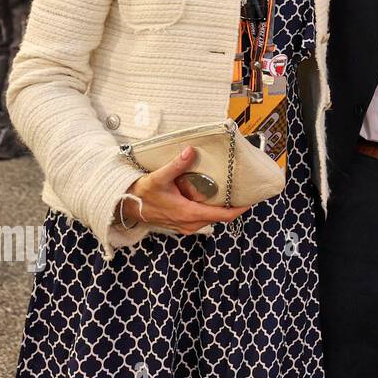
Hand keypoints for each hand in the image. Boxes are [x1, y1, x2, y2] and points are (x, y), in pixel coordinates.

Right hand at [120, 146, 250, 234]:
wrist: (126, 206)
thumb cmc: (142, 194)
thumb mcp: (159, 178)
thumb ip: (176, 165)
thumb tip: (190, 151)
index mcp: (189, 213)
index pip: (223, 215)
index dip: (239, 209)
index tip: (251, 200)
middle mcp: (190, 224)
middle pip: (220, 217)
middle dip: (232, 206)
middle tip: (242, 190)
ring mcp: (185, 226)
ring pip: (211, 218)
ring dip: (220, 208)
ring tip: (230, 192)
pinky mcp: (182, 224)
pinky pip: (202, 219)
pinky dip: (210, 210)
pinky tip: (211, 197)